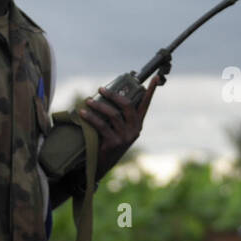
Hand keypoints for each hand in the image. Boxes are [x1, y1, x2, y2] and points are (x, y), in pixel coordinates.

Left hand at [79, 60, 168, 177]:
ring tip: (88, 100)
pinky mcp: (115, 143)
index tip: (156, 77)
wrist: (102, 163)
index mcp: (138, 123)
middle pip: (127, 106)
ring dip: (99, 105)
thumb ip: (118, 114)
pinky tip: (83, 113)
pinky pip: (102, 125)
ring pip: (113, 114)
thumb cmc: (108, 140)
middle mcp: (135, 129)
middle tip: (101, 89)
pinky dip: (91, 117)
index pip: (146, 104)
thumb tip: (106, 93)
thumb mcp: (118, 128)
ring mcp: (126, 137)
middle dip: (114, 95)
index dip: (151, 91)